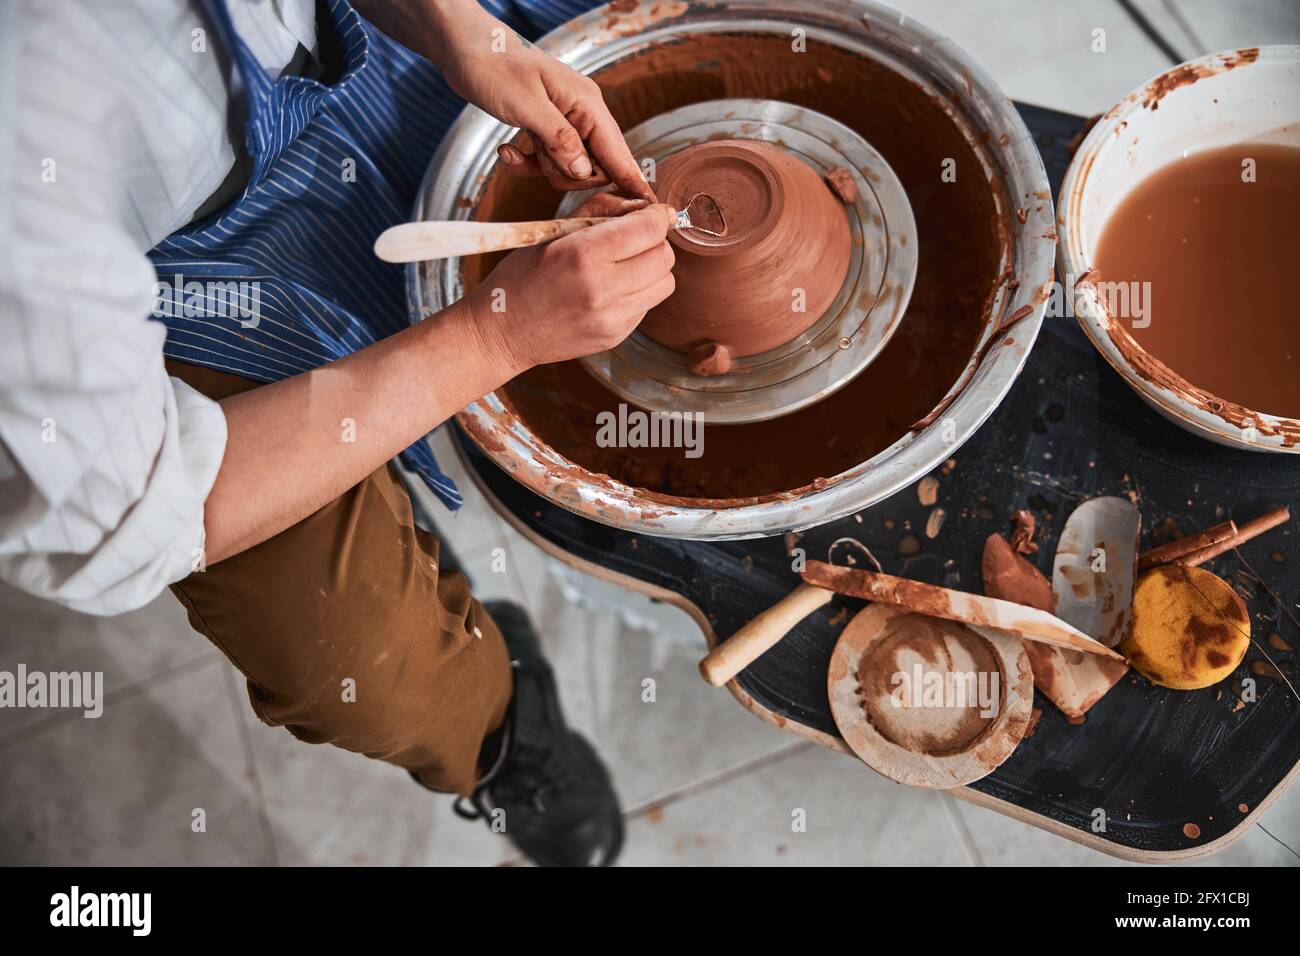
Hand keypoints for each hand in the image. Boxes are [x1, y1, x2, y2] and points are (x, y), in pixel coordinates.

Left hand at [429, 3, 652, 199]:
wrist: (463, 48)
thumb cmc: (494, 65)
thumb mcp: (528, 106)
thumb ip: (560, 141)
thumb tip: (585, 172)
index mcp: (587, 104)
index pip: (618, 150)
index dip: (631, 180)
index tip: (648, 205)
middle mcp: (581, 113)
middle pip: (594, 166)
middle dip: (567, 175)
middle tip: (540, 162)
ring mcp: (563, 122)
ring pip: (569, 167)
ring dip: (542, 169)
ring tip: (515, 152)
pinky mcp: (544, 128)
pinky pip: (546, 161)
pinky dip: (527, 163)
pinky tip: (507, 152)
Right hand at [466, 203, 675, 369]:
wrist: (504, 332)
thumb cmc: (523, 275)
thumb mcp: (553, 231)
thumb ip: (601, 211)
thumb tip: (645, 206)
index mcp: (584, 255)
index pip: (650, 229)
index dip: (657, 216)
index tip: (653, 213)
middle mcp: (603, 289)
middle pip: (665, 256)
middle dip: (655, 242)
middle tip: (636, 240)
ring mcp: (612, 318)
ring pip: (665, 283)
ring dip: (652, 270)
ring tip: (626, 266)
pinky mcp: (616, 336)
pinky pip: (647, 305)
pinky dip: (638, 293)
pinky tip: (612, 290)